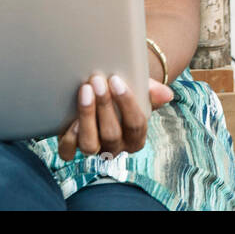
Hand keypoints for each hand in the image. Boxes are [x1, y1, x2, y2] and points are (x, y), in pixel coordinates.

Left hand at [56, 74, 174, 161]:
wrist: (103, 95)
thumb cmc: (123, 92)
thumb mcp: (140, 89)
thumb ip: (153, 92)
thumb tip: (167, 94)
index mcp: (136, 137)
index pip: (135, 124)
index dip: (127, 103)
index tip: (117, 80)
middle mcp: (116, 147)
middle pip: (111, 135)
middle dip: (104, 106)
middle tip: (97, 80)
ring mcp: (94, 149)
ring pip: (90, 145)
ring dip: (87, 117)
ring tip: (84, 91)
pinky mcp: (73, 148)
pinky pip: (68, 152)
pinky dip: (69, 138)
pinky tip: (70, 119)